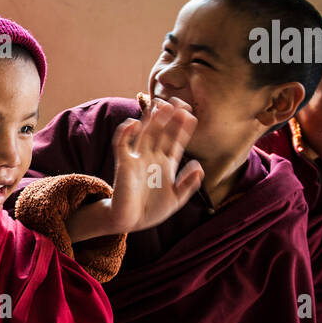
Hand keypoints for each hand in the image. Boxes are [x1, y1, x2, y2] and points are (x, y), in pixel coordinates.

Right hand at [104, 97, 203, 231]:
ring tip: (163, 105)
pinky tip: (134, 122)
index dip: (183, 128)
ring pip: (145, 133)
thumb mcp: (177, 199)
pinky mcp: (123, 163)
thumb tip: (199, 166)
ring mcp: (137, 158)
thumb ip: (188, 184)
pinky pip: (122, 144)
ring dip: (152, 119)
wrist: (129, 221)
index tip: (191, 115)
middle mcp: (152, 157)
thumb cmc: (152, 211)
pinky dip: (125, 132)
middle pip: (162, 132)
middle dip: (170, 118)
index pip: (176, 141)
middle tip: (180, 101)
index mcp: (167, 164)